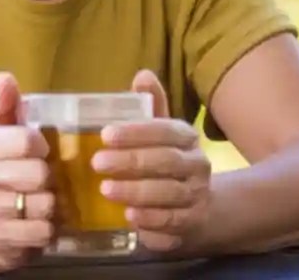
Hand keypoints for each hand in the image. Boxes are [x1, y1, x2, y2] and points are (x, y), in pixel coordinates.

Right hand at [0, 72, 55, 270]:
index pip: (26, 140)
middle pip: (38, 174)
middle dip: (48, 178)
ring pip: (44, 205)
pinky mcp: (1, 239)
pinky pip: (42, 232)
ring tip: (43, 201)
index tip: (41, 150)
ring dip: (51, 205)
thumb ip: (5, 107)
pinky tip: (39, 222)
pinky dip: (47, 229)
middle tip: (43, 180)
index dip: (42, 145)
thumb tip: (5, 76)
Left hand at [94, 70, 211, 252]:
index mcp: (186, 137)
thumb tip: (143, 74)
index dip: (136, 132)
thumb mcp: (159, 131)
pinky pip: (173, 223)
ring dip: (137, 193)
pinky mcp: (192, 224)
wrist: (202, 204)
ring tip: (107, 191)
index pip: (165, 130)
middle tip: (97, 163)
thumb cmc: (166, 160)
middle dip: (131, 162)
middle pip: (165, 162)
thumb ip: (149, 105)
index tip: (105, 134)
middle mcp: (196, 165)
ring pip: (169, 194)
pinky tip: (130, 218)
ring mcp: (197, 196)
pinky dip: (152, 221)